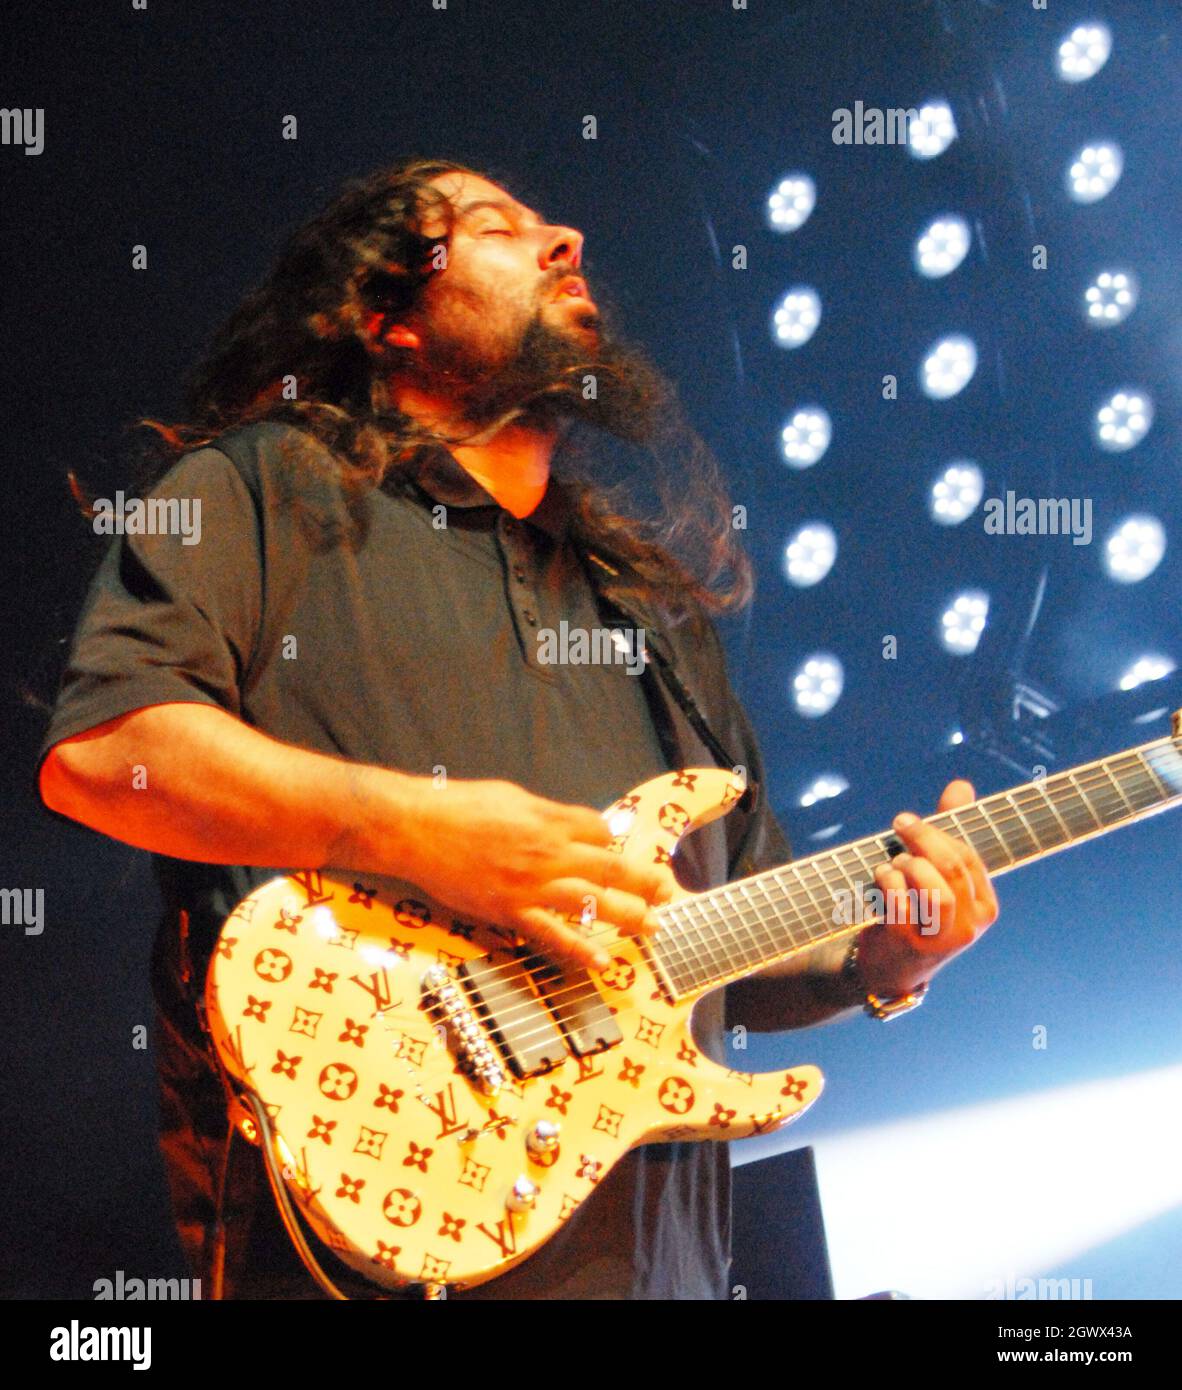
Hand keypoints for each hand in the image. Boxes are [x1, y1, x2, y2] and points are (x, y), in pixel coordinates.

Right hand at [397, 777, 679, 970]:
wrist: (416, 828)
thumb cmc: (460, 805)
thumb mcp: (511, 796)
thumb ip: (544, 813)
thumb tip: (567, 824)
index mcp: (549, 819)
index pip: (600, 831)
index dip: (612, 843)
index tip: (617, 854)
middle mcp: (548, 852)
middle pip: (610, 867)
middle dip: (644, 881)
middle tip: (668, 892)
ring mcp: (530, 885)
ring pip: (592, 903)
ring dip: (628, 915)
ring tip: (653, 926)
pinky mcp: (509, 911)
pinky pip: (551, 934)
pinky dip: (579, 949)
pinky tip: (601, 961)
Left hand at [856, 778, 998, 996]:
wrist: (888, 969)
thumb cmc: (915, 912)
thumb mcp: (935, 875)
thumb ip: (948, 830)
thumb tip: (961, 785)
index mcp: (984, 907)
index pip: (968, 857)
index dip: (937, 833)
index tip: (907, 821)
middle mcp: (969, 926)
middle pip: (952, 867)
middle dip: (922, 838)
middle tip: (898, 824)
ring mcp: (941, 939)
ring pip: (933, 889)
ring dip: (906, 866)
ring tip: (891, 864)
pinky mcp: (910, 945)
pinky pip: (900, 902)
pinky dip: (886, 883)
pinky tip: (879, 879)